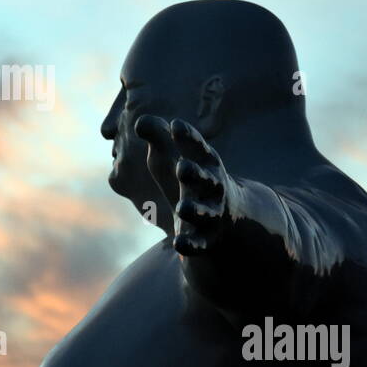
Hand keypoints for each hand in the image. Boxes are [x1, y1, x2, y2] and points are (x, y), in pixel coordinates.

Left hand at [134, 115, 229, 255]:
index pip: (199, 148)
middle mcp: (213, 188)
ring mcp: (212, 214)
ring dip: (194, 209)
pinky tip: (178, 244)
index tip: (175, 125)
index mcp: (206, 165)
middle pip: (207, 180)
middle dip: (195, 174)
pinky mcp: (207, 239)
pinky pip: (200, 243)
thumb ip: (158, 140)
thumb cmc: (190, 180)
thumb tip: (140, 121)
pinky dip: (191, 244)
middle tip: (181, 167)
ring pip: (205, 213)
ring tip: (182, 207)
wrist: (226, 218)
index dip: (188, 138)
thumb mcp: (172, 159)